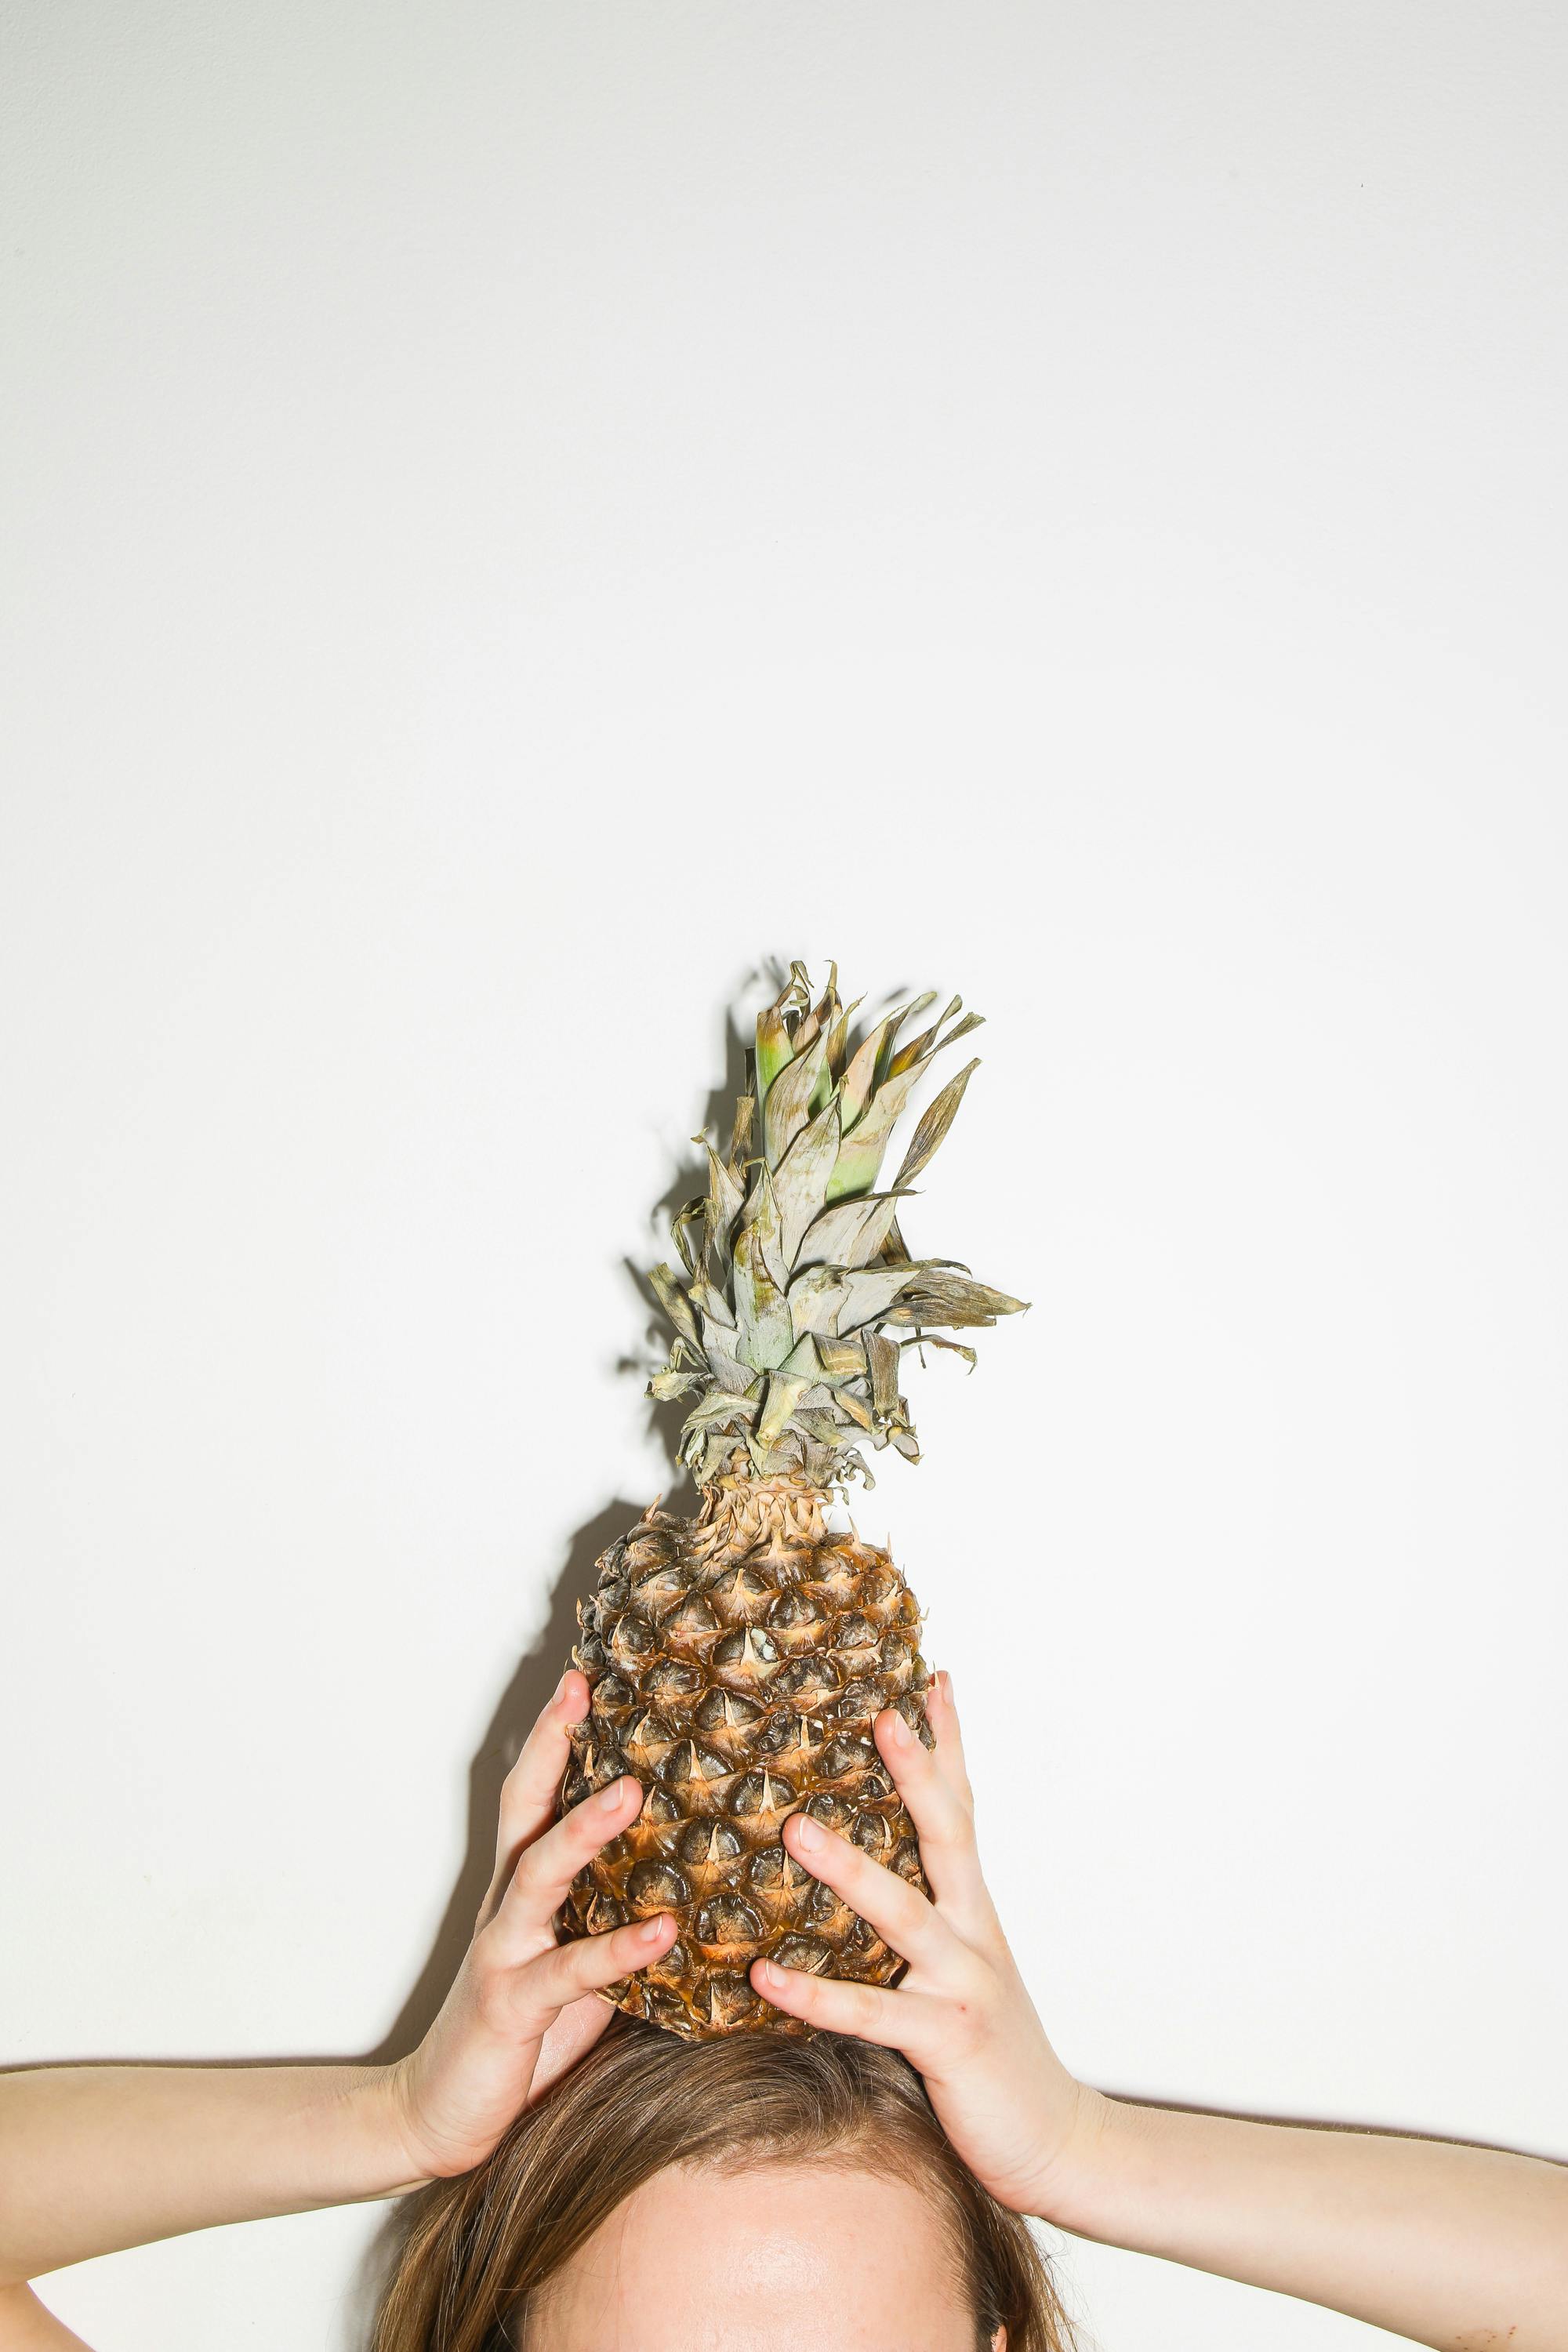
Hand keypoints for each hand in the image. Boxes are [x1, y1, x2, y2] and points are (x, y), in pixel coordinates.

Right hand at [385, 1669, 677, 2180]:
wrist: (441, 2116)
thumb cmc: (524, 2038)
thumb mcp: (579, 1969)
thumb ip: (619, 1923)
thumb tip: (700, 1888)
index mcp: (524, 1892)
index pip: (536, 1796)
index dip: (555, 1737)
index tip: (582, 1678)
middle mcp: (509, 1907)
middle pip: (525, 1807)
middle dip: (553, 1745)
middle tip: (583, 1690)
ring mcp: (505, 1951)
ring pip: (540, 1872)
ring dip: (585, 1828)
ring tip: (633, 1791)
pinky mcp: (512, 2004)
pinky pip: (570, 1970)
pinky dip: (618, 1948)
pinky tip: (664, 1931)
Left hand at [749, 1669, 1105, 2219]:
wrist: (1056, 2139)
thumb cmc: (993, 2051)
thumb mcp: (963, 1970)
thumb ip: (923, 1923)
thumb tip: (866, 1877)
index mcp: (972, 1909)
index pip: (961, 1809)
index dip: (949, 1745)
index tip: (933, 1678)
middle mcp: (972, 1932)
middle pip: (945, 1835)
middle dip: (917, 1771)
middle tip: (883, 1714)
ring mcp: (963, 1983)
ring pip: (902, 1914)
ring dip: (849, 1869)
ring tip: (795, 1828)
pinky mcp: (947, 2039)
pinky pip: (871, 2012)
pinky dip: (816, 1995)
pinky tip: (765, 1977)